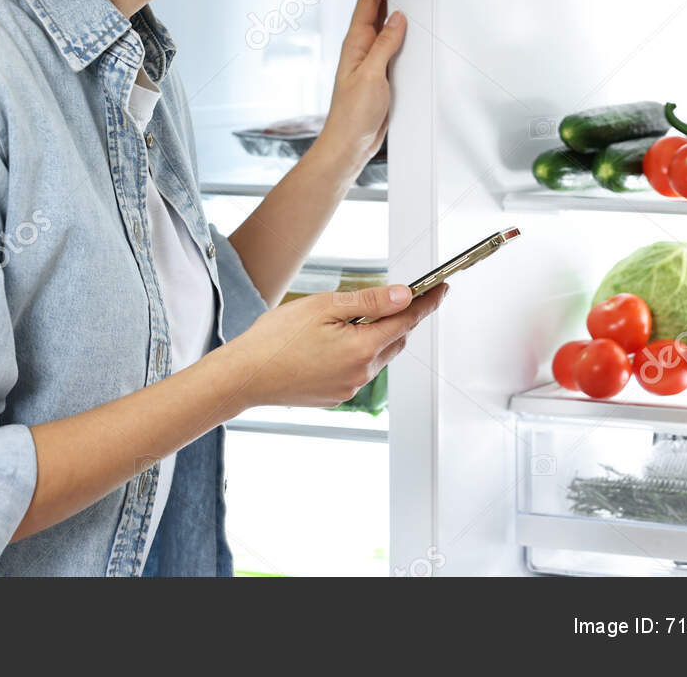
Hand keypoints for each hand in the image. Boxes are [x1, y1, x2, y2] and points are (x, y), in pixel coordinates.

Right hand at [219, 281, 446, 408]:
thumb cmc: (276, 339)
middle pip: (396, 340)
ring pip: (377, 357)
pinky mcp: (335, 396)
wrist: (245, 376)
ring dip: (376, 337)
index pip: (407, 320)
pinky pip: (357, 371)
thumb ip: (369, 302)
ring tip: (353, 320)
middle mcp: (362, 373)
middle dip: (401, 319)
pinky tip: (334, 343)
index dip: (427, 302)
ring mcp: (348, 388)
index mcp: (362, 348)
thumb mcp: (324, 307)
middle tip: (399, 298)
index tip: (441, 289)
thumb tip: (404, 295)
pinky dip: (357, 354)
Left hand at [318, 0, 404, 172]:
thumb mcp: (372, 75)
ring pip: (386, 26)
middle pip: (377, 8)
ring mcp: (371, 60)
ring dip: (396, 5)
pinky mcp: (381, 74)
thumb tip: (397, 18)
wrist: (349, 145)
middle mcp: (362, 48)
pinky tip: (412, 28)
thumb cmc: (352, 115)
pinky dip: (403, 31)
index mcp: (355, 43)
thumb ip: (384, 45)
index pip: (368, 1)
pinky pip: (393, 45)